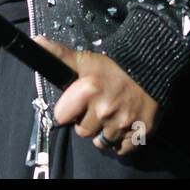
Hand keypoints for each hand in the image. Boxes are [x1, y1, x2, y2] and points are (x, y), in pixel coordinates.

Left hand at [33, 35, 162, 156]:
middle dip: (87, 122)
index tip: (78, 103)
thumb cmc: (115, 65)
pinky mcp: (139, 132)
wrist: (153, 67)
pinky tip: (124, 124)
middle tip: (98, 107)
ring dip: (104, 131)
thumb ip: (60, 54)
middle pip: (82, 132)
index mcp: (88, 90)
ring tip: (112, 114)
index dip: (69, 109)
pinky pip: (121, 148)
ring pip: (102, 142)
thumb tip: (36, 41)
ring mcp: (122, 123)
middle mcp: (104, 109)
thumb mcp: (86, 59)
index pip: (61, 116)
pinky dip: (122, 140)